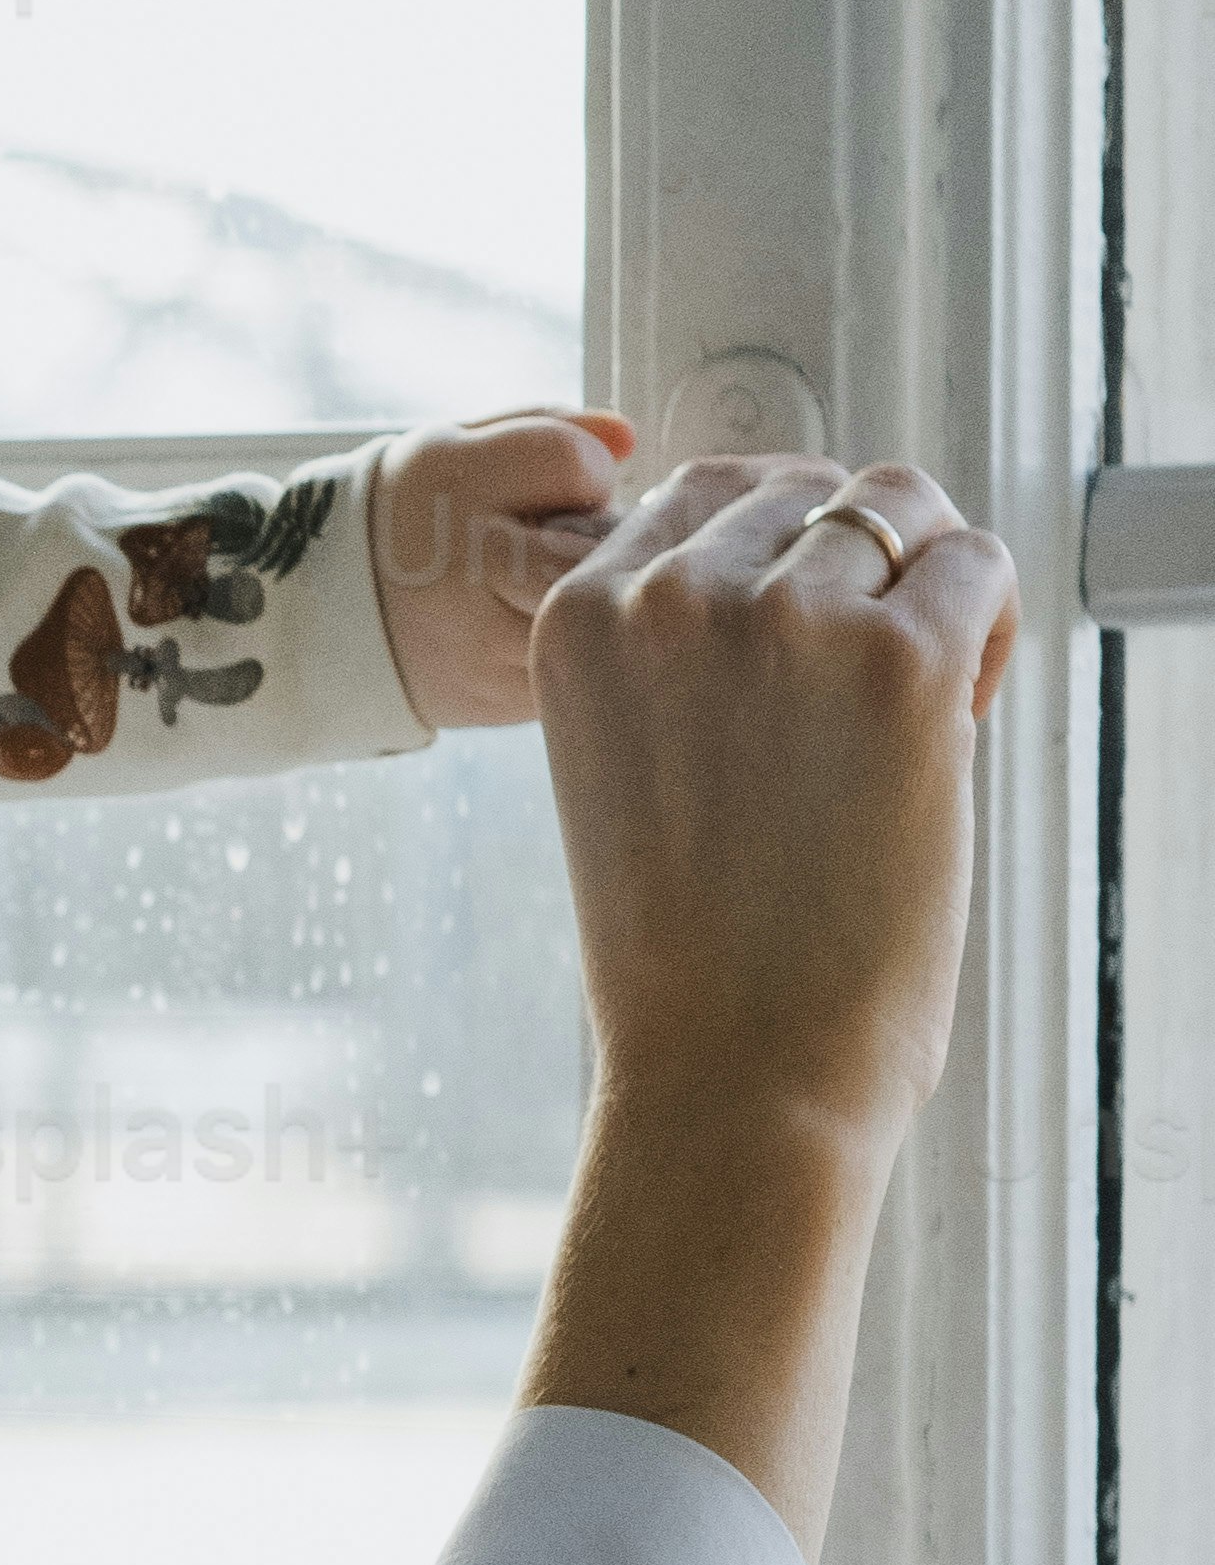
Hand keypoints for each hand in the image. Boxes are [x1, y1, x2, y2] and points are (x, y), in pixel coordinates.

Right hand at [369, 407, 635, 728]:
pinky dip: (573, 646)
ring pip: (593, 620)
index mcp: (450, 484)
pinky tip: (536, 627)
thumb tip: (628, 441)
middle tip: (578, 541)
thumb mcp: (462, 448)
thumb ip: (548, 429)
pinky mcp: (494, 698)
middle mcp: (461, 564)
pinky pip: (576, 667)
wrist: (324, 613)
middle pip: (594, 553)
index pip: (577, 464)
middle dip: (604, 546)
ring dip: (593, 601)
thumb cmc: (414, 515)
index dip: (588, 470)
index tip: (566, 484)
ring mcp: (477, 642)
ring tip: (551, 585)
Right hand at [520, 455, 1017, 1550]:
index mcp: (577, 619)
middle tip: (868, 691)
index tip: (804, 644)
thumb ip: (681, 654)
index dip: (775, 555)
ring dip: (924, 584)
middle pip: (804, 487)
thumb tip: (803, 549)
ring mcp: (783, 616)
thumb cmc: (689, 955)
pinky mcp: (897, 658)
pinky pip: (976, 565)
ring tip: (920, 703)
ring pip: (899, 505)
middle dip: (854, 565)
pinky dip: (985, 625)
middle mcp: (668, 593)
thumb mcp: (631, 765)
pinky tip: (962, 714)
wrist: (733, 1076)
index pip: (701, 494)